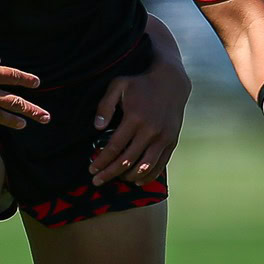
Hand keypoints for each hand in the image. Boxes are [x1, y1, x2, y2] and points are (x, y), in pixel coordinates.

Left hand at [87, 55, 189, 184]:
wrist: (171, 83)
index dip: (102, 161)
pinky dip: (148, 176)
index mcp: (135, 118)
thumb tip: (97, 127)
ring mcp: (163, 138)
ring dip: (128, 177)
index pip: (114, 147)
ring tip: (116, 179)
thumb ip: (105, 105)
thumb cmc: (141, 84)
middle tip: (97, 181)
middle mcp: (150, 131)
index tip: (91, 169)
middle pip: (127, 161)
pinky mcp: (172, 142)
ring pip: (144, 167)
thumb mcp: (118, 86)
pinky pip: (160, 165)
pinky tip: (137, 181)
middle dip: (109, 173)